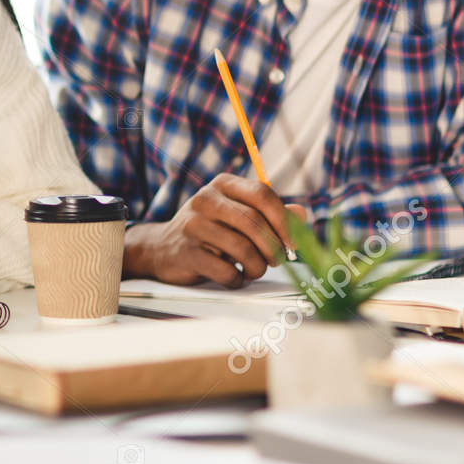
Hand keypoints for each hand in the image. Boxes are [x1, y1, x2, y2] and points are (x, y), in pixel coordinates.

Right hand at [123, 173, 296, 287]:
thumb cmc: (209, 231)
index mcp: (222, 184)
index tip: (292, 242)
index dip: (283, 220)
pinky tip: (234, 276)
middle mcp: (205, 199)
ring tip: (255, 270)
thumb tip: (301, 215)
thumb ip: (270, 214)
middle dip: (273, 247)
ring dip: (257, 267)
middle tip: (277, 260)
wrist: (162, 248)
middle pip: (254, 222)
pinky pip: (226, 270)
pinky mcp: (186, 252)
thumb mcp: (237, 214)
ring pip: (243, 249)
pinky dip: (237, 279)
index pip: (262, 194)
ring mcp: (193, 225)